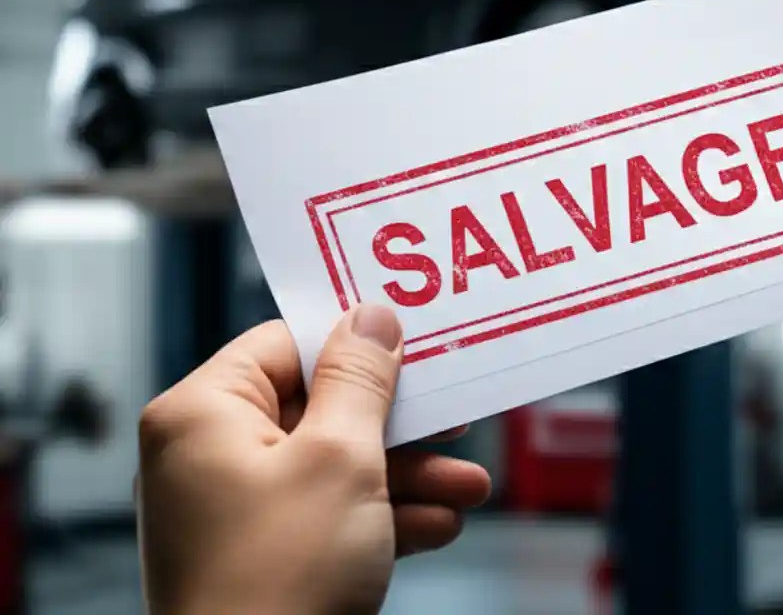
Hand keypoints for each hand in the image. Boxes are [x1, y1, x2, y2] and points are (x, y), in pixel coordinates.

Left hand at [137, 305, 490, 613]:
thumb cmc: (278, 579)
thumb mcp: (340, 459)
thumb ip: (361, 379)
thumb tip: (371, 315)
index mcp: (201, 414)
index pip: (284, 344)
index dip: (353, 342)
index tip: (413, 343)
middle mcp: (206, 456)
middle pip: (317, 408)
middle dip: (399, 425)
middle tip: (454, 414)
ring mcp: (231, 510)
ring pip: (331, 467)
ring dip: (405, 476)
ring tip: (468, 487)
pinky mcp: (259, 556)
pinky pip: (325, 515)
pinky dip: (380, 518)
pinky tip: (437, 526)